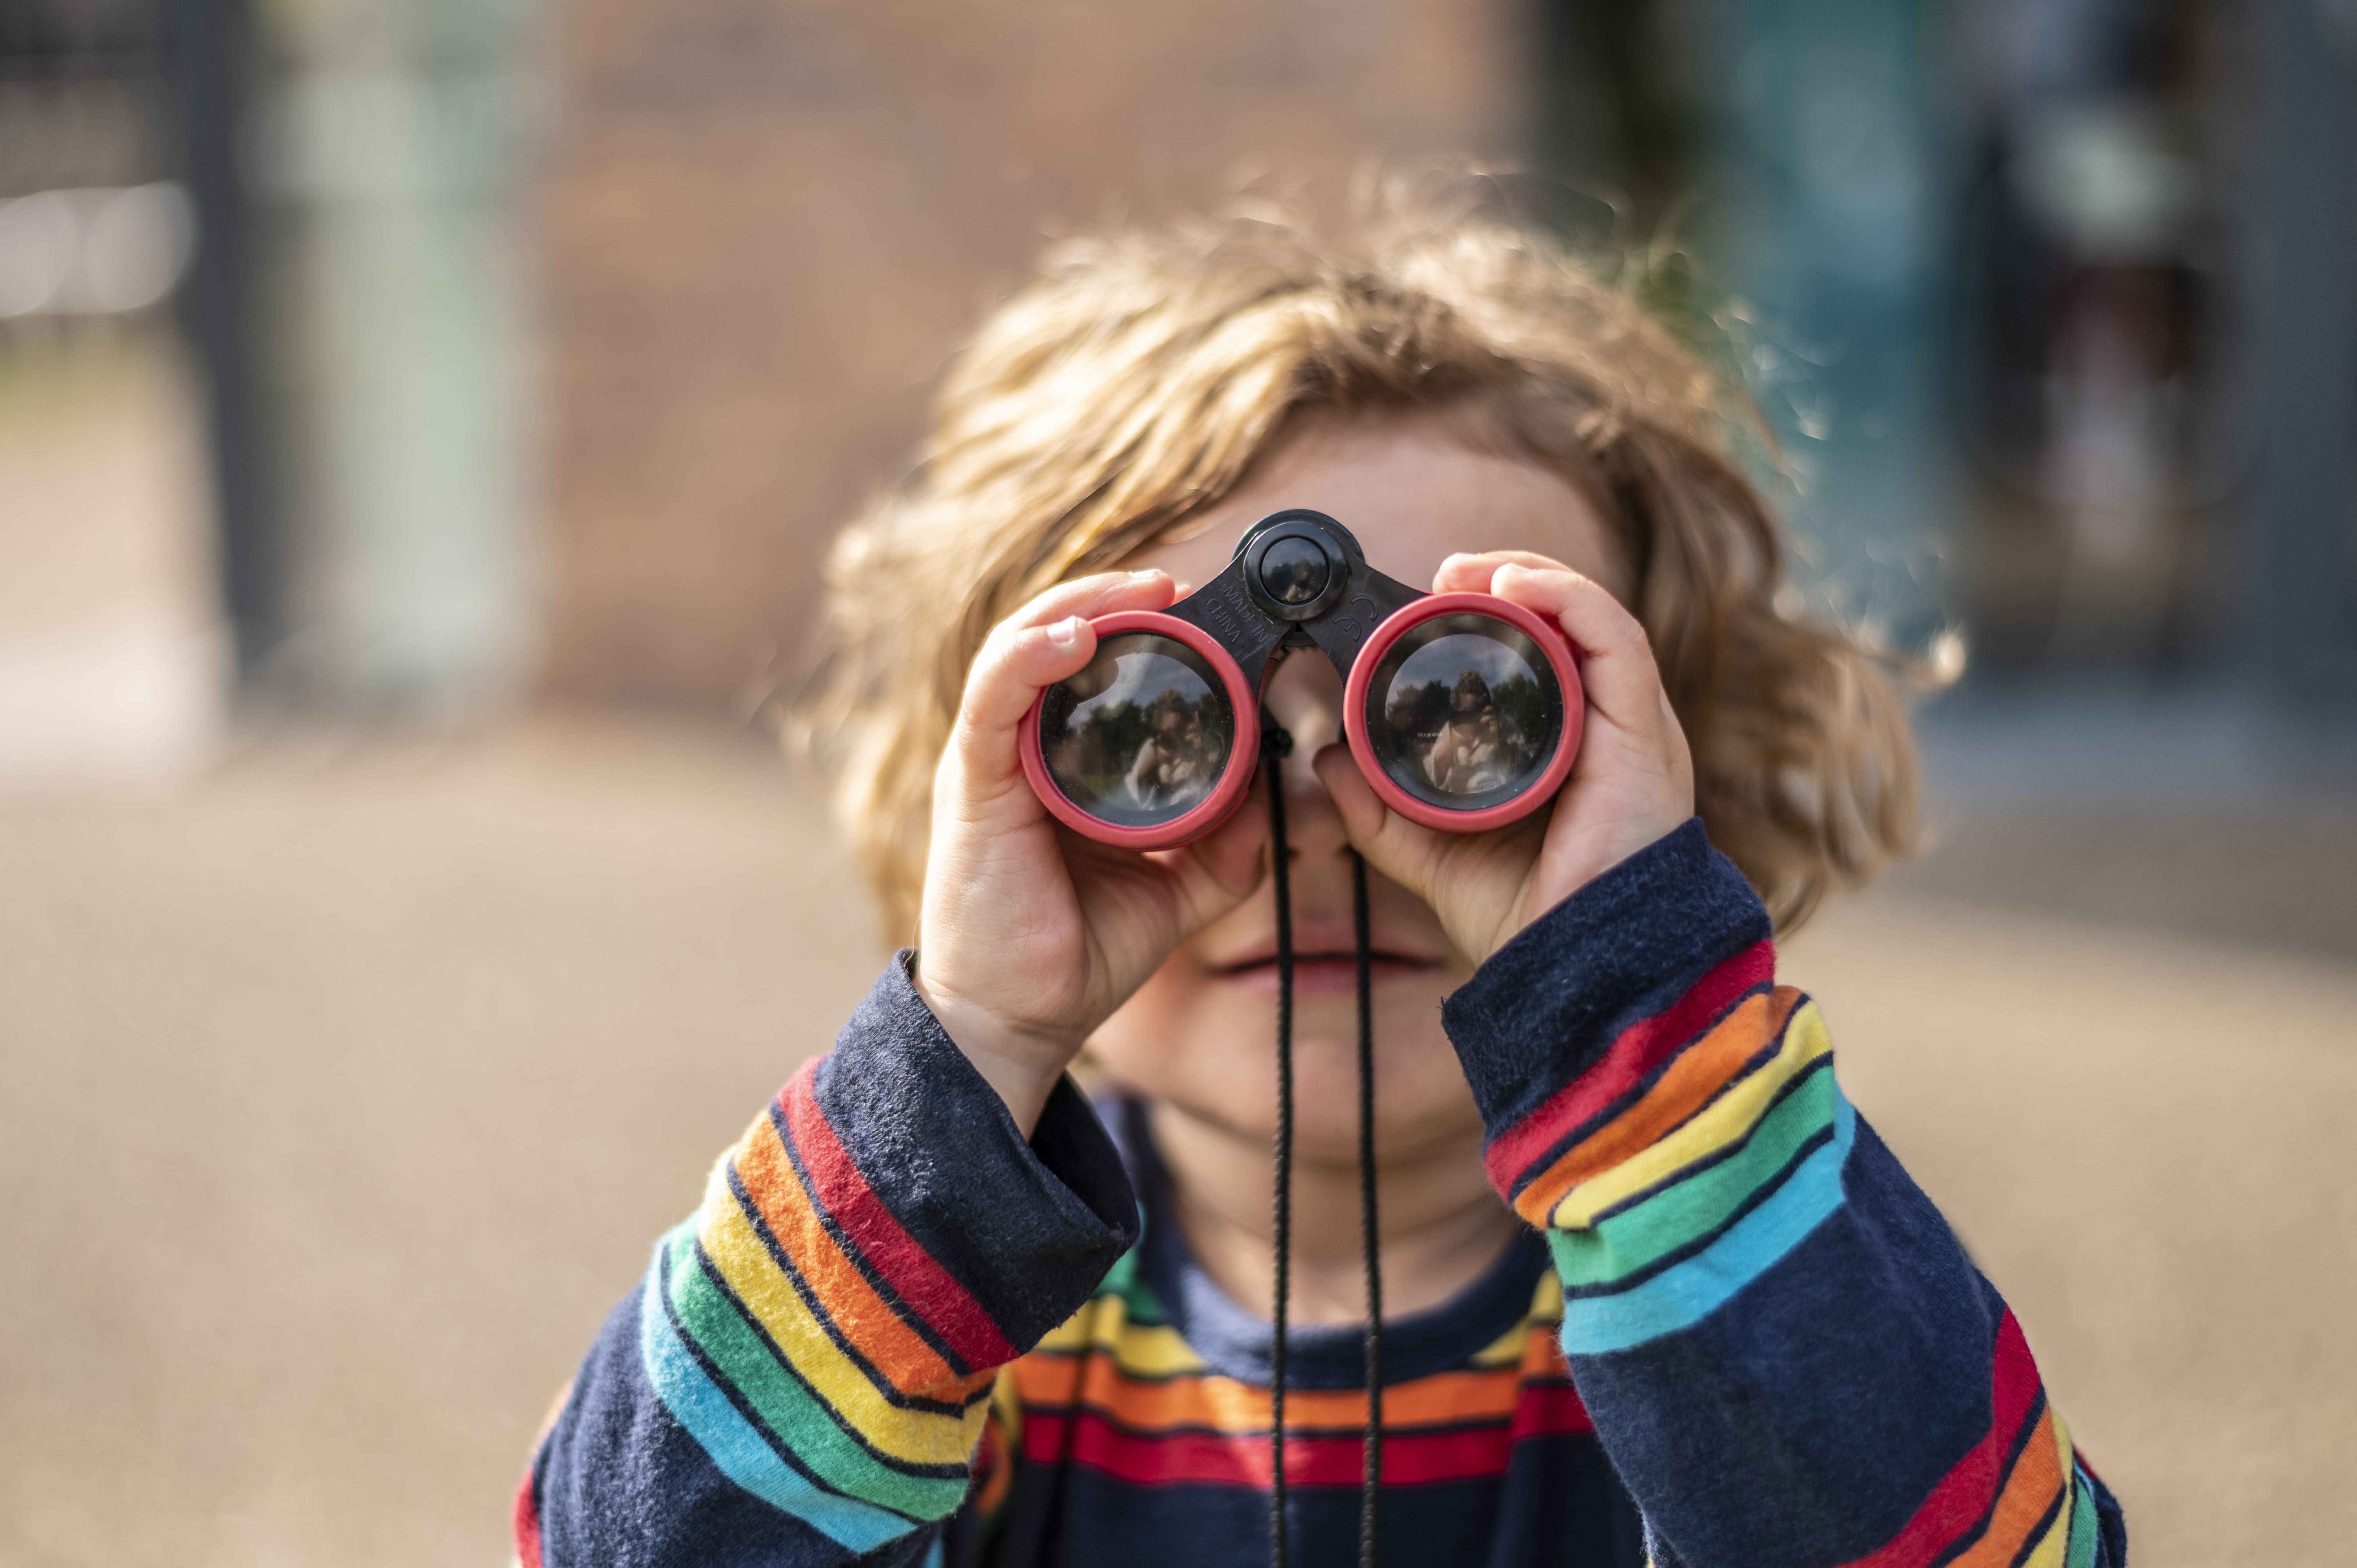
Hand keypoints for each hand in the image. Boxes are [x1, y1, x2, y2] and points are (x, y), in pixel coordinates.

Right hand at [914, 572, 1269, 1132]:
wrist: (1022, 1020)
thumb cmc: (1078, 953)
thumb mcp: (1177, 890)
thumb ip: (1225, 846)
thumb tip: (1278, 798)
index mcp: (1061, 765)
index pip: (1091, 668)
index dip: (1138, 627)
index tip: (1199, 608)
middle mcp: (1020, 750)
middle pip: (1055, 640)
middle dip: (1113, 599)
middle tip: (1178, 584)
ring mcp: (991, 763)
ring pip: (1020, 648)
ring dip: (1078, 606)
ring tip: (1139, 590)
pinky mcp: (974, 786)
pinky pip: (992, 698)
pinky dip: (1030, 654)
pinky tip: (1075, 635)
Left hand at [1313, 552, 1694, 965]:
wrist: (1573, 972)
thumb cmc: (1524, 921)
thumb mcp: (1432, 853)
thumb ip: (1380, 810)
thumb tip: (1329, 759)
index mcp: (1568, 752)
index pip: (1542, 658)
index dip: (1495, 616)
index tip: (1434, 598)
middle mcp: (1607, 732)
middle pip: (1568, 628)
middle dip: (1510, 583)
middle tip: (1446, 574)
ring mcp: (1631, 730)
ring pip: (1593, 620)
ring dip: (1534, 578)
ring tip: (1474, 570)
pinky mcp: (1643, 733)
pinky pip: (1617, 639)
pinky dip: (1569, 600)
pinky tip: (1518, 585)